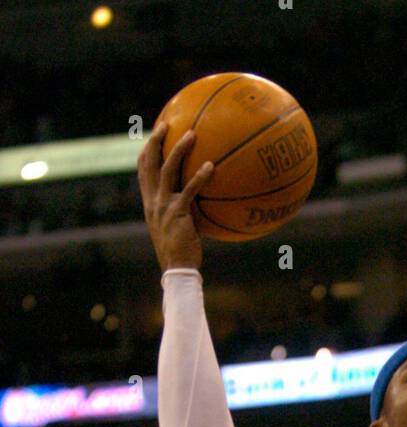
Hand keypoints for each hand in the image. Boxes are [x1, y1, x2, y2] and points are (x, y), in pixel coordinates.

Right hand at [137, 121, 213, 272]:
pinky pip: (189, 190)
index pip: (143, 171)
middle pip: (150, 163)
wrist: (177, 269)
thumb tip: (198, 200)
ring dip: (179, 149)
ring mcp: (163, 206)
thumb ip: (181, 210)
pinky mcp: (178, 213)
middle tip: (167, 123)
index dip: (146, 151)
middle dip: (156, 141)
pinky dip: (199, 176)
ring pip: (168, 170)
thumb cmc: (181, 252)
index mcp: (149, 203)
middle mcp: (152, 201)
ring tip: (192, 134)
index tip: (154, 135)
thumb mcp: (175, 227)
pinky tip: (210, 166)